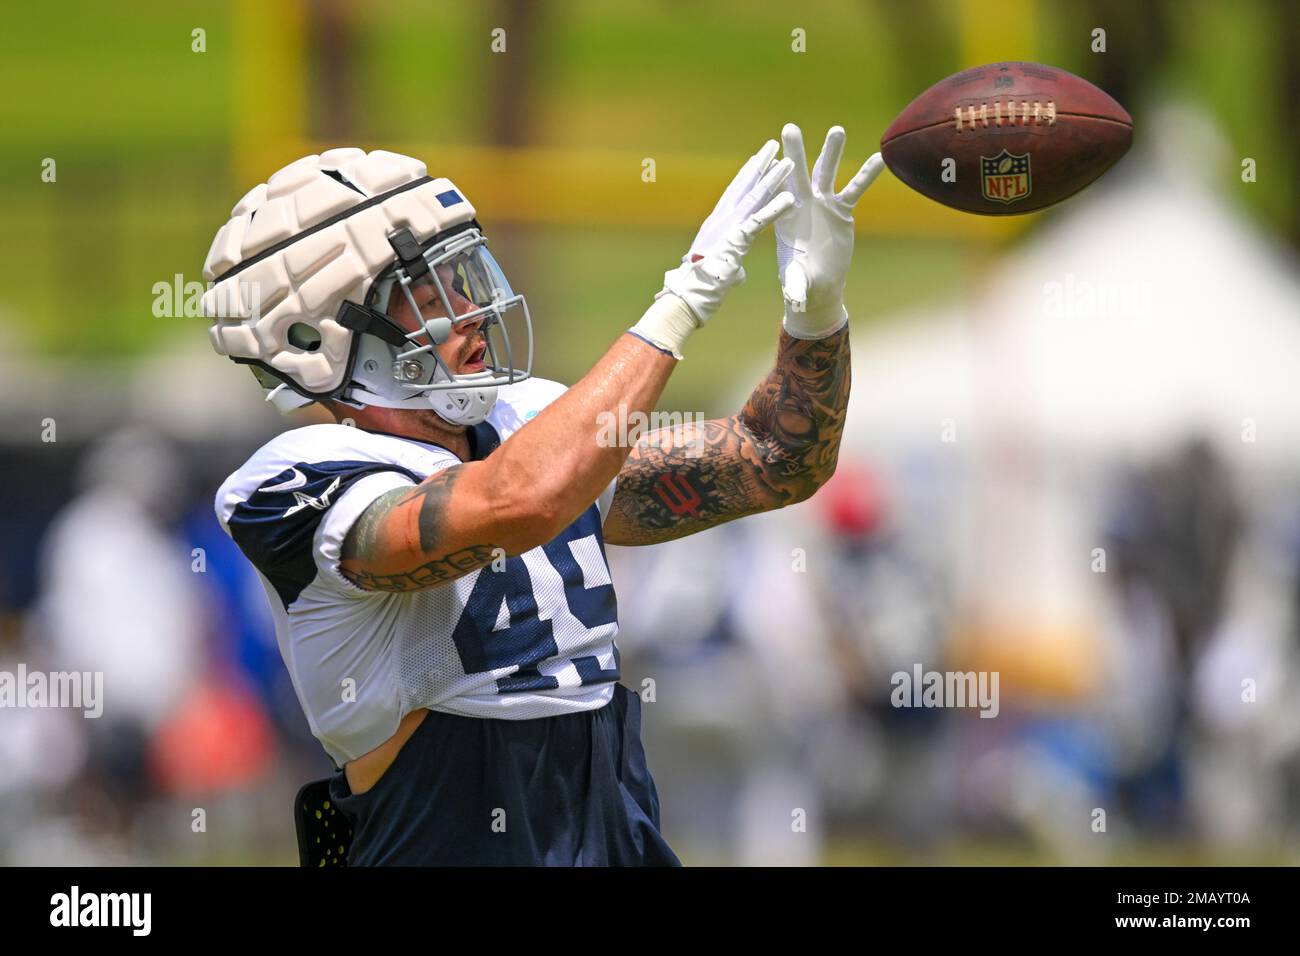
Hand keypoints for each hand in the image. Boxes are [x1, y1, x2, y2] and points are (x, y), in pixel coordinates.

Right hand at [631, 140, 794, 358]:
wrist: (689, 292)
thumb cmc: (701, 284)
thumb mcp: (719, 269)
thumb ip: (731, 263)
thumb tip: (737, 272)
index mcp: (717, 223)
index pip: (735, 193)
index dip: (747, 174)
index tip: (757, 158)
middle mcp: (722, 218)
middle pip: (745, 185)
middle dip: (761, 164)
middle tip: (773, 145)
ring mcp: (729, 226)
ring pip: (755, 196)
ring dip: (773, 178)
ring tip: (789, 162)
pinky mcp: (737, 238)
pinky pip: (760, 220)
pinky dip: (776, 209)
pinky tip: (791, 198)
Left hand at [775, 124, 883, 337]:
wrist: (818, 284)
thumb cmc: (800, 283)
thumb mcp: (796, 283)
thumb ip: (795, 284)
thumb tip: (794, 295)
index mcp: (785, 220)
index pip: (777, 196)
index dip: (776, 179)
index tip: (773, 159)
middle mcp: (802, 206)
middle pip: (798, 175)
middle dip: (795, 152)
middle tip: (790, 128)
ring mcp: (822, 205)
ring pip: (827, 174)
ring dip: (831, 152)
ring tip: (837, 129)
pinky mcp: (841, 210)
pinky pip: (855, 189)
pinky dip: (867, 174)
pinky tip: (880, 157)